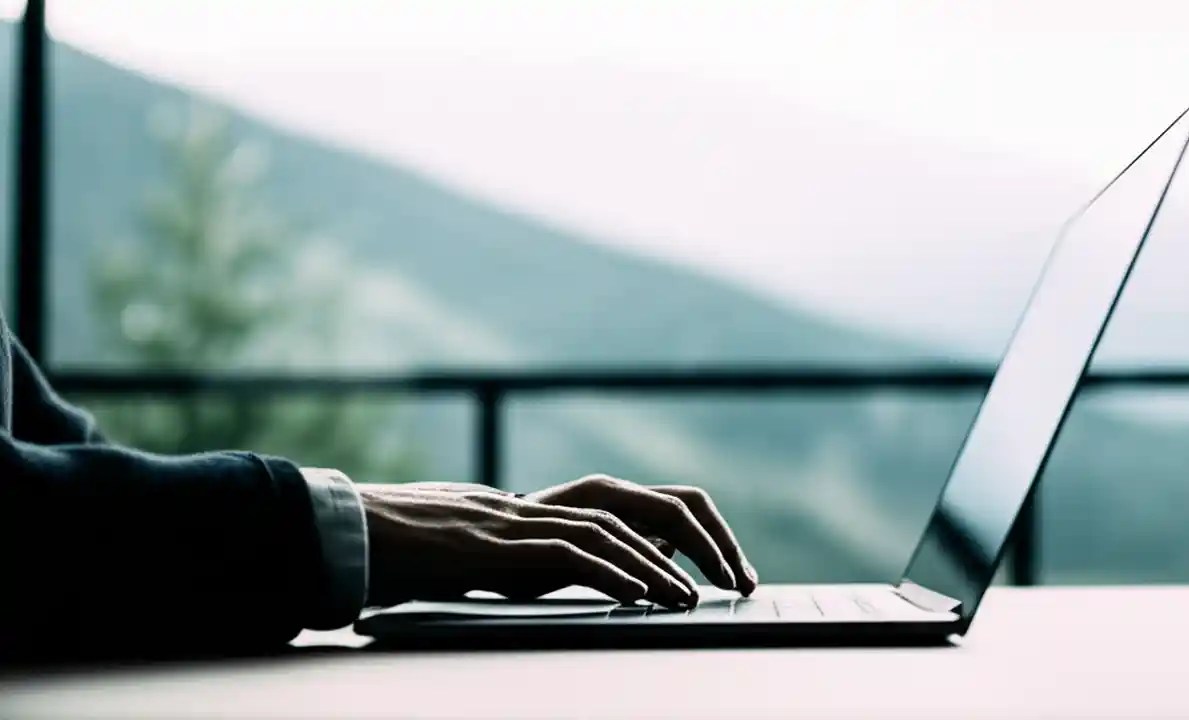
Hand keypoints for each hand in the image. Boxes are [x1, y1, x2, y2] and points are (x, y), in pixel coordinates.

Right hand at [359, 476, 755, 608]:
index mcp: (547, 506)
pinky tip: (636, 595)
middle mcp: (542, 504)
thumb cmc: (415, 550)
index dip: (682, 532)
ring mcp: (519, 519)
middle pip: (640, 506)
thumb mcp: (494, 554)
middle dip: (692, 540)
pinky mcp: (496, 543)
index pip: (635, 506)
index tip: (712, 567)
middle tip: (727, 579)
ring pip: (608, 531)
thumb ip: (543, 557)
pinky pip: (566, 553)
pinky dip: (607, 572)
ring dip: (656, 566)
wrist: (352, 532)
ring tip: (688, 598)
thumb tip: (593, 571)